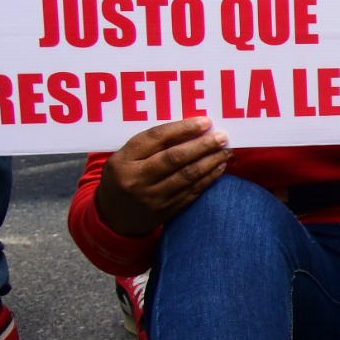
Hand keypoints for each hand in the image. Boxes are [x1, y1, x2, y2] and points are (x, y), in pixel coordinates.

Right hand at [95, 117, 228, 237]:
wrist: (113, 217)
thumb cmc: (124, 177)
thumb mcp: (125, 157)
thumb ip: (151, 144)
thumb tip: (191, 128)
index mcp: (123, 160)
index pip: (156, 138)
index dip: (183, 128)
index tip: (205, 122)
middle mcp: (137, 179)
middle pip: (175, 158)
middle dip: (202, 146)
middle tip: (222, 137)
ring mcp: (152, 197)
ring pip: (187, 176)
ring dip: (210, 161)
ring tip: (226, 150)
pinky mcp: (165, 211)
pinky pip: (192, 192)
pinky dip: (209, 178)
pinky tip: (220, 167)